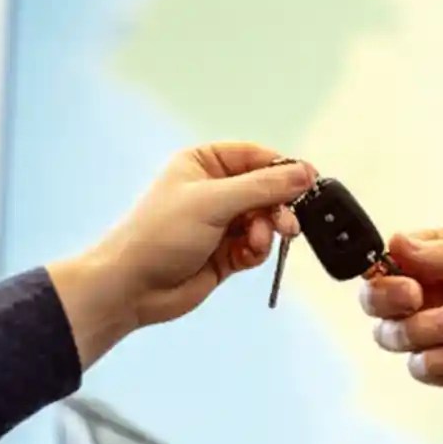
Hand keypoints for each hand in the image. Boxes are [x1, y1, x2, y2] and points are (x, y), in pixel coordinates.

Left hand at [48, 142, 315, 367]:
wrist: (132, 287)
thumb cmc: (158, 235)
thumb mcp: (213, 202)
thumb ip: (263, 187)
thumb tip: (305, 173)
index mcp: (203, 163)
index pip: (255, 156)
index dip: (283, 168)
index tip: (309, 181)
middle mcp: (213, 190)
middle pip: (266, 190)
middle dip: (277, 207)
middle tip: (287, 224)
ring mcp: (220, 222)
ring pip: (265, 220)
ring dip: (266, 232)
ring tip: (255, 242)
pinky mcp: (225, 252)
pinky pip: (256, 246)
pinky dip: (256, 250)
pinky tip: (244, 256)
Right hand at [359, 228, 442, 412]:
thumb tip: (394, 242)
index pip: (392, 259)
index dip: (382, 266)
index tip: (394, 270)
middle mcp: (441, 295)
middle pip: (380, 300)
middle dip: (385, 299)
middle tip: (413, 296)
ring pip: (393, 336)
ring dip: (418, 330)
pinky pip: (422, 369)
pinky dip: (437, 358)